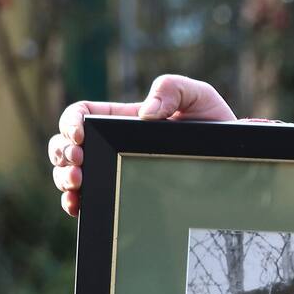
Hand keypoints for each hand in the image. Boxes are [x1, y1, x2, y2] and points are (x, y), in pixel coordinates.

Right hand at [48, 74, 236, 215]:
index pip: (81, 114)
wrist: (231, 159)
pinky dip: (75, 202)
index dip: (70, 122)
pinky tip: (78, 205)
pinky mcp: (122, 193)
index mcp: (121, 119)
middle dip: (61, 153)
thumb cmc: (213, 124)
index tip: (80, 135)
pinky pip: (89, 200)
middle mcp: (111, 146)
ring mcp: (114, 171)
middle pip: (66, 145)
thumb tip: (146, 113)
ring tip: (76, 183)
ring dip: (62, 178)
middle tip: (77, 162)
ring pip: (70, 173)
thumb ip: (172, 88)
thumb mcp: (198, 96)